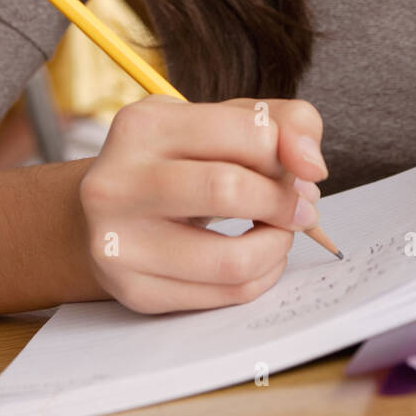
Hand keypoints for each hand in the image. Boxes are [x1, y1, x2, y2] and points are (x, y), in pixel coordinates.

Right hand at [78, 95, 326, 313]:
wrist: (104, 213)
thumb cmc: (177, 160)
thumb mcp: (218, 121)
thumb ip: (280, 122)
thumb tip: (311, 166)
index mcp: (144, 126)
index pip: (248, 133)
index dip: (291, 154)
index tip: (302, 170)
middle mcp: (118, 183)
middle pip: (230, 191)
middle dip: (285, 203)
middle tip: (302, 208)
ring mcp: (120, 242)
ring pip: (233, 259)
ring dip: (279, 246)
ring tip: (281, 232)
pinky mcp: (136, 290)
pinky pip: (225, 295)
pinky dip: (261, 277)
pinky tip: (258, 257)